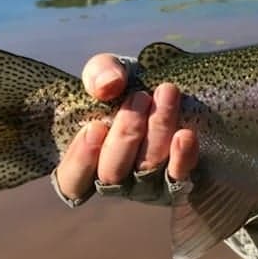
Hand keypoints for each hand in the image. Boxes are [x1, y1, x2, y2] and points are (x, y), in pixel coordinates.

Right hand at [53, 53, 198, 202]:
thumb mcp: (108, 74)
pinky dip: (182, 157)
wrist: (167, 88)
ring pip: (147, 169)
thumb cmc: (126, 87)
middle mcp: (115, 181)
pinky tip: (185, 135)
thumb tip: (108, 84)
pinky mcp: (178, 179)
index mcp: (87, 163)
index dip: (80, 161)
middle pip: (112, 174)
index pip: (72, 181)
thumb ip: (99, 75)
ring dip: (157, 130)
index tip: (94, 127)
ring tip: (165, 93)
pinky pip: (179, 175)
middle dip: (126, 134)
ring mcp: (147, 184)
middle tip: (140, 97)